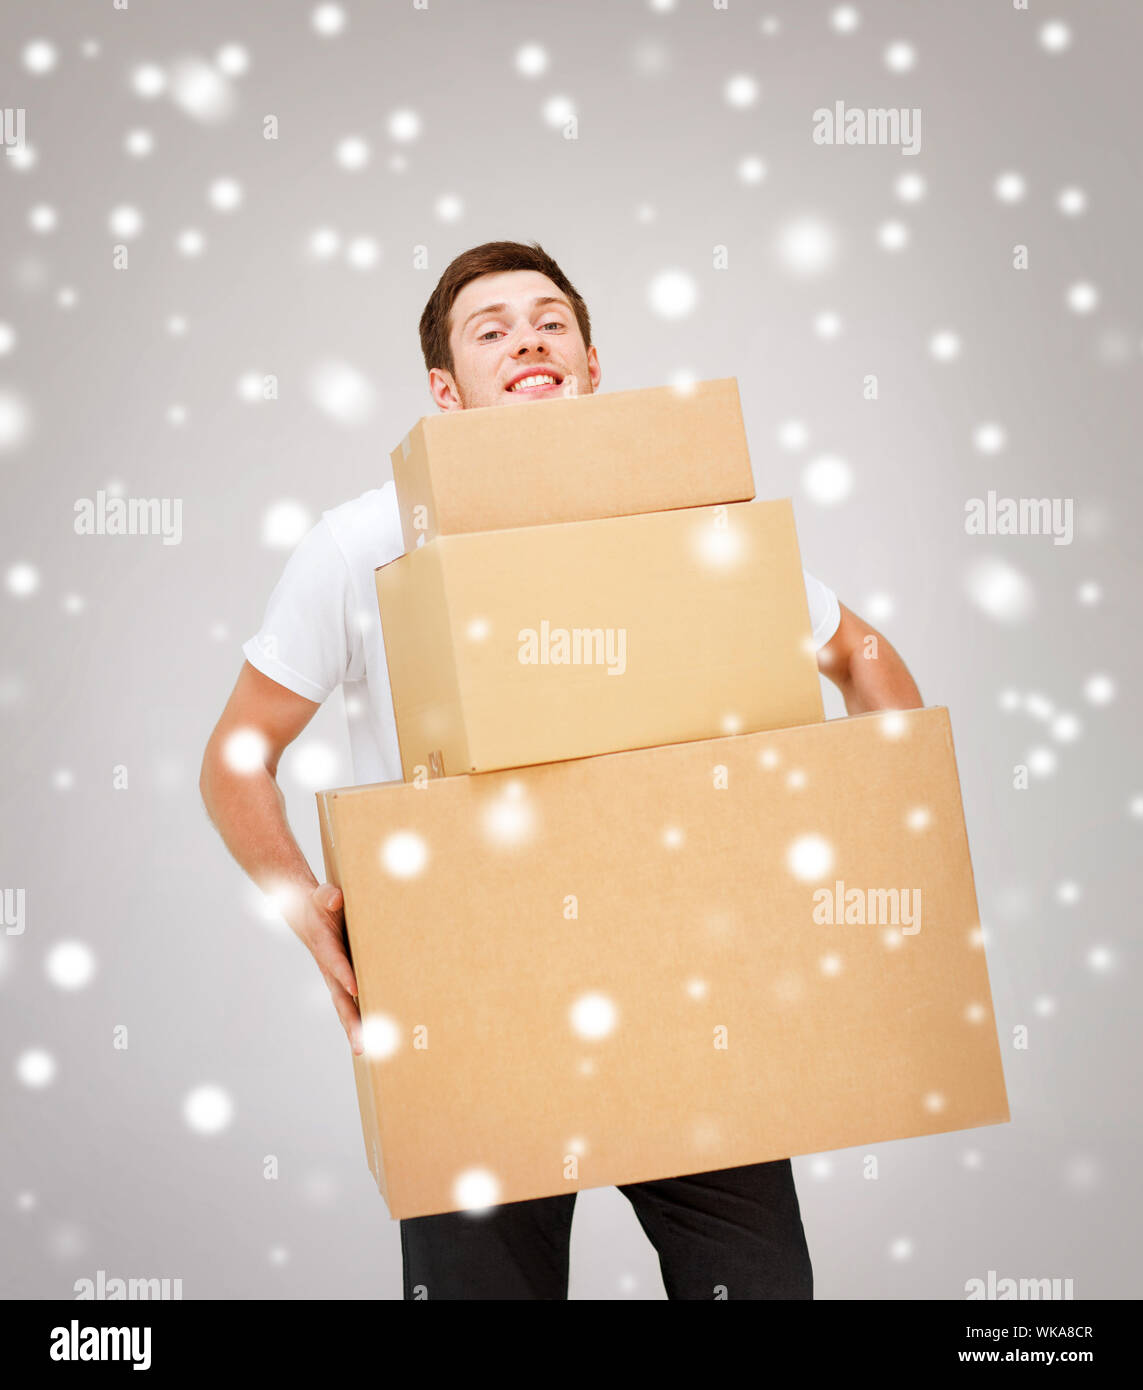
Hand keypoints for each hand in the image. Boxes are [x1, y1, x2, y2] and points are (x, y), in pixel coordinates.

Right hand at [297, 883, 362, 1055]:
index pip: (335, 962)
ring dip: (355, 1028)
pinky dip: (361, 1019)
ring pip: (346, 1007)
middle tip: (361, 1042)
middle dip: (350, 1020)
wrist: (307, 914)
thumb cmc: (320, 904)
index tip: (354, 988)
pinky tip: (376, 1037)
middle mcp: (330, 968)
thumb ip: (328, 897)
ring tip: (367, 1050)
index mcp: (326, 946)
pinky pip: (352, 1003)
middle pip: (340, 998)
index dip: (343, 974)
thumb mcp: (323, 895)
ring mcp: (337, 978)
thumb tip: (334, 899)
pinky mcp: (345, 980)